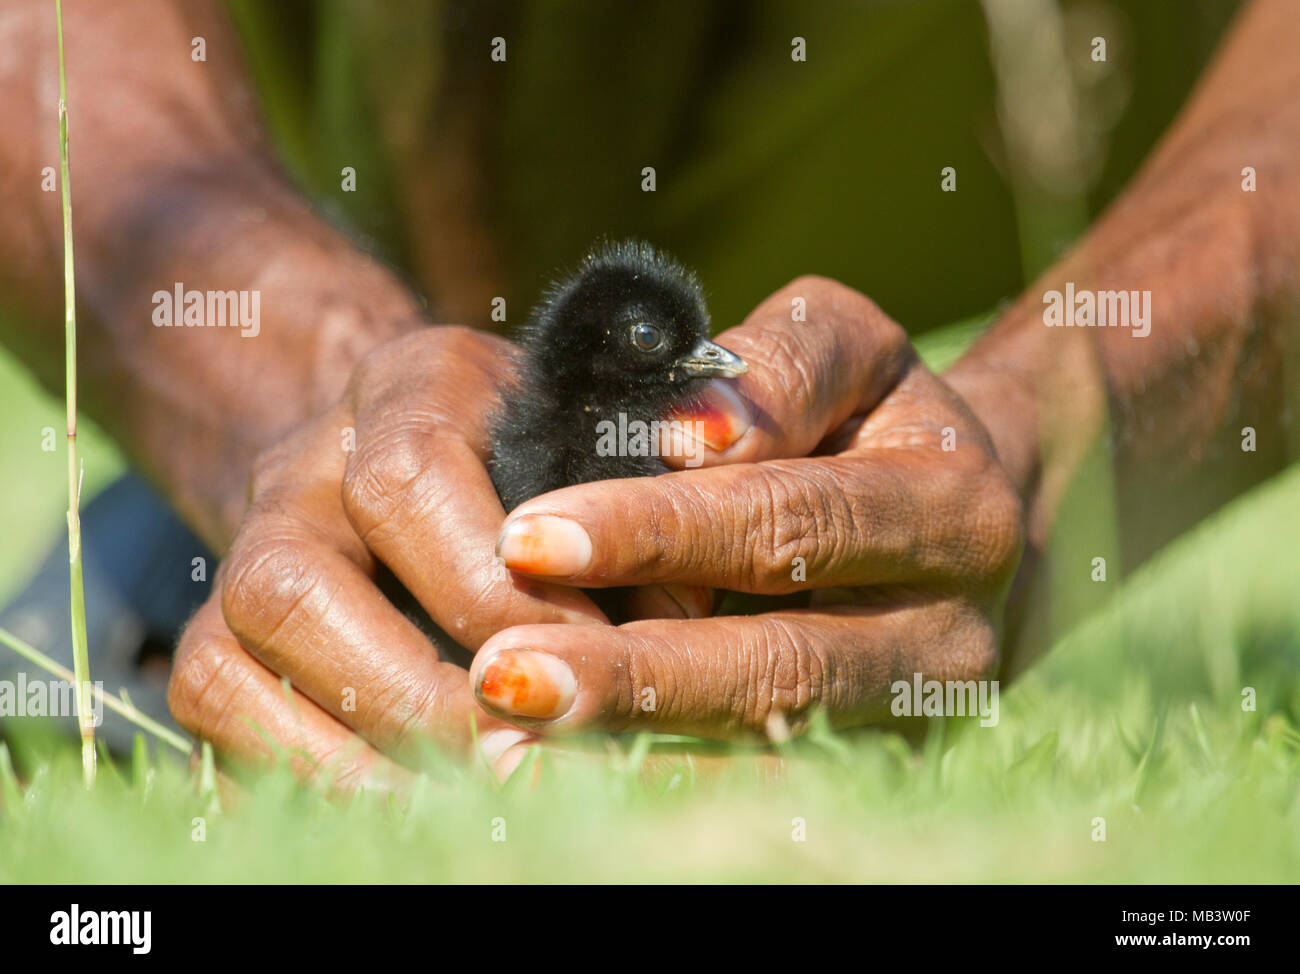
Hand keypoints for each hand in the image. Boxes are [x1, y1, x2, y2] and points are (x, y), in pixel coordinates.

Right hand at [167, 327, 607, 785]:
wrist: (415, 448)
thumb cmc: (541, 450)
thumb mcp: (598, 437)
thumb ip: (644, 495)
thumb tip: (692, 603)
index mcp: (411, 388)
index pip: (406, 478)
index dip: (486, 583)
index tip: (583, 654)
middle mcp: (308, 464)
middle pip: (299, 580)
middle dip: (418, 691)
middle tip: (520, 757)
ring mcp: (249, 544)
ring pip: (242, 644)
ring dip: (356, 745)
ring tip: (468, 796)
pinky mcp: (219, 623)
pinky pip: (214, 702)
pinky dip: (303, 766)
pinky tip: (404, 800)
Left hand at [467, 277, 1024, 738]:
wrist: (964, 520)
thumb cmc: (873, 418)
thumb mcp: (849, 351)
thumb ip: (779, 368)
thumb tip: (686, 434)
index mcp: (949, 504)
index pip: (790, 517)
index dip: (661, 530)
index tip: (527, 542)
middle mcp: (952, 629)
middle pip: (786, 665)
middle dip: (638, 677)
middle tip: (504, 677)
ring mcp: (921, 720)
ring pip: (776, 755)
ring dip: (638, 757)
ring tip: (512, 750)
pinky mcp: (890, 771)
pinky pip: (774, 796)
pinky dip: (666, 791)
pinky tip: (563, 781)